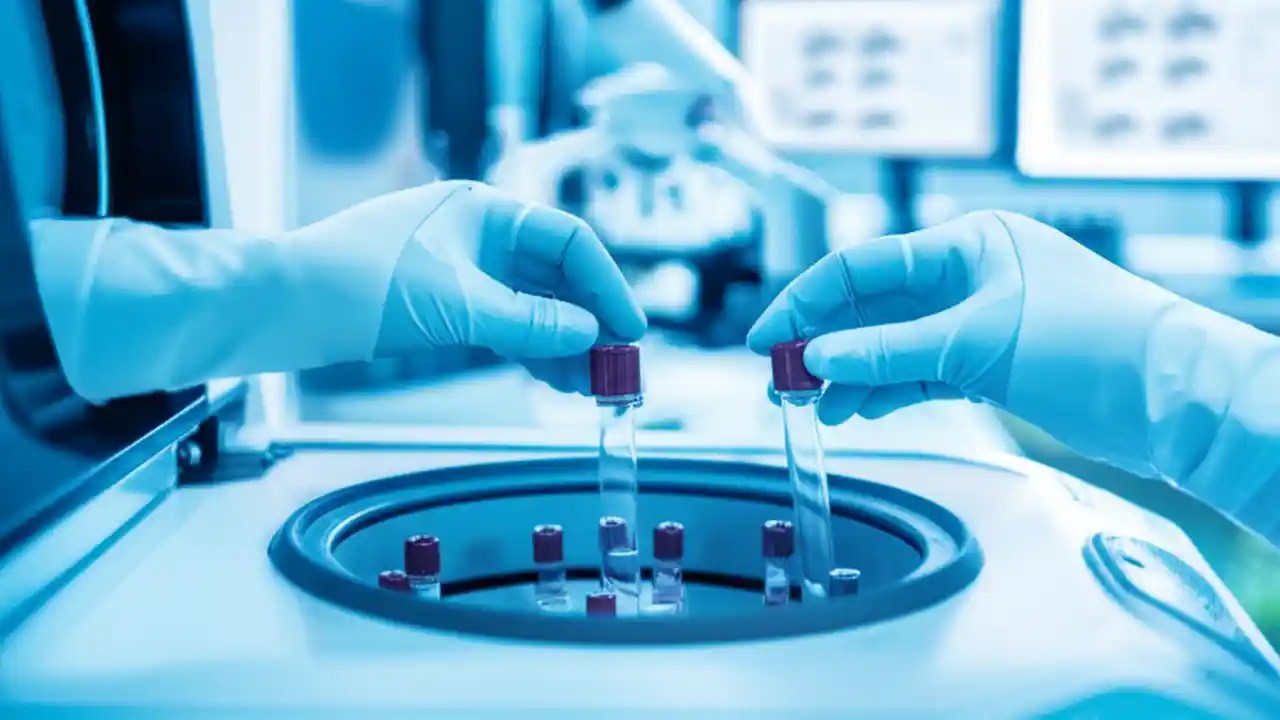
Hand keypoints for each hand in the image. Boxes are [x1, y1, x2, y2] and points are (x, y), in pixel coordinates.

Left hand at [362, 181, 645, 392]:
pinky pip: (505, 325)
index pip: (569, 241)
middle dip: (588, 321)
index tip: (630, 329)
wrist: (280, 307)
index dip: (606, 285)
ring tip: (590, 386)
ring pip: (532, 305)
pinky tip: (554, 379)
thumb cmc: (357, 283)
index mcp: (484, 208)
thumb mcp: (458, 305)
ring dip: (564, 344)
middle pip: (555, 276)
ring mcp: (461, 270)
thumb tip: (589, 334)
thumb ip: (530, 322)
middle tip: (617, 367)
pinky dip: (531, 350)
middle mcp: (478, 234)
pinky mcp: (442, 306)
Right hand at [748, 211, 1181, 427]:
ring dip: (851, 373)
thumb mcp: (976, 341)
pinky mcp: (988, 362)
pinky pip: (918, 371)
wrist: (1169, 399)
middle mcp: (967, 276)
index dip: (808, 301)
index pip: (865, 266)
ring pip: (891, 344)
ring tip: (814, 407)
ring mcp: (976, 320)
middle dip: (824, 342)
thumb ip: (889, 351)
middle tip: (783, 380)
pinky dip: (886, 390)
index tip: (768, 338)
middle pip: (872, 307)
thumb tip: (817, 356)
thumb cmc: (1092, 343)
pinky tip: (858, 409)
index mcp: (966, 244)